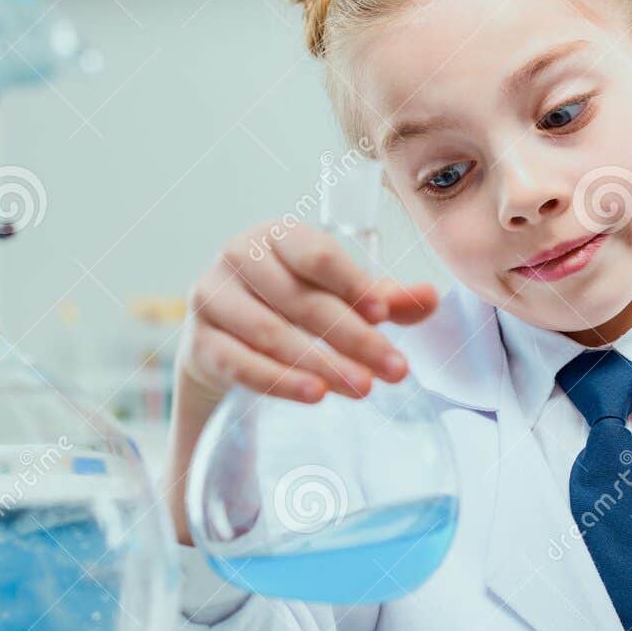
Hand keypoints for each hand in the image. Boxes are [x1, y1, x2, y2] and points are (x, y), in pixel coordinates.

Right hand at [179, 219, 439, 405]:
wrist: (225, 339)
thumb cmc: (290, 305)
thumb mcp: (338, 297)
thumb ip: (383, 298)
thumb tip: (432, 297)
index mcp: (277, 235)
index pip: (317, 255)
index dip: (352, 284)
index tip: (385, 314)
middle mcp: (238, 258)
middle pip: (301, 300)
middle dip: (353, 338)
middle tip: (395, 371)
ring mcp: (212, 298)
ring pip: (272, 334)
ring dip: (321, 364)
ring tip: (363, 388)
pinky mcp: (199, 342)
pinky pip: (240, 364)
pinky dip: (280, 381)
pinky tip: (316, 395)